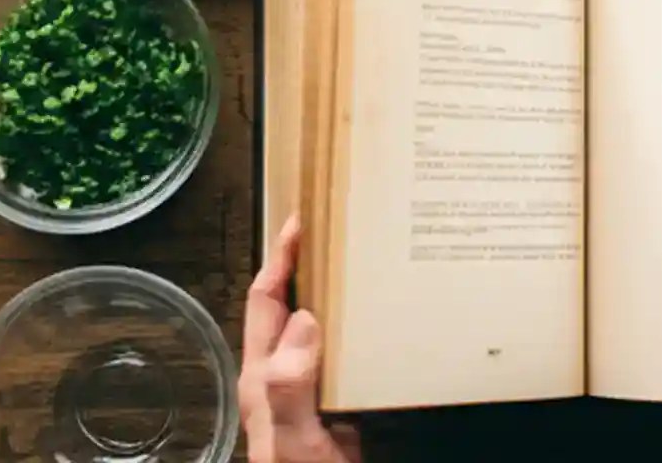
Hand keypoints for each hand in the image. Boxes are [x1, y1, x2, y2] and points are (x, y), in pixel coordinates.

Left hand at [240, 217, 359, 462]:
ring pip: (325, 328)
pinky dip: (369, 330)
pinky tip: (396, 321)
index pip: (267, 302)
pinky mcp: (342, 407)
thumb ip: (291, 387)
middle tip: (347, 231)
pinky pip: (352, 355)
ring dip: (344, 295)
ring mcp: (315, 392)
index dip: (280, 258)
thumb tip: (303, 317)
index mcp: (265, 378)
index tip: (302, 220)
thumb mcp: (296, 441)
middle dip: (314, 266)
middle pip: (293, 307)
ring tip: (376, 264)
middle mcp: (287, 378)